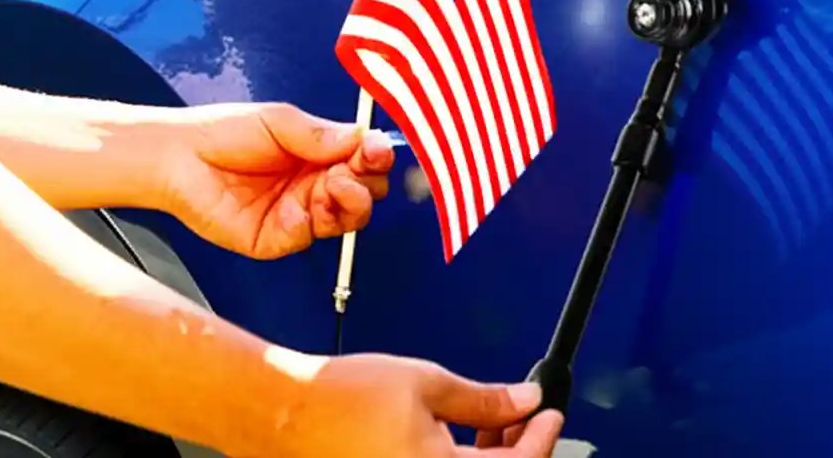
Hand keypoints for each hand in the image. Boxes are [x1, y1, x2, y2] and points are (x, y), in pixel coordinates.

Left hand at [159, 102, 393, 258]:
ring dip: (350, 202)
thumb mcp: (278, 122)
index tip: (377, 149)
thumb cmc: (222, 132)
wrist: (177, 158)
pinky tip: (301, 205)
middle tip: (355, 168)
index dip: (376, 156)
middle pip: (364, 192)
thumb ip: (321, 134)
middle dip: (368, 182)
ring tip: (334, 184)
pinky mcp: (278, 238)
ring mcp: (299, 213)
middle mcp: (314, 184)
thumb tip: (364, 138)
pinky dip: (312, 222)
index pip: (363, 160)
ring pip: (345, 218)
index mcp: (318, 153)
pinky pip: (309, 237)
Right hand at [277, 353, 563, 457]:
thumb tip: (522, 400)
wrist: (284, 413)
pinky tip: (455, 438)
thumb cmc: (340, 399)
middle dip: (517, 448)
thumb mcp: (426, 383)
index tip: (547, 413)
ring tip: (488, 422)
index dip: (541, 437)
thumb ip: (483, 398)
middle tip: (521, 415)